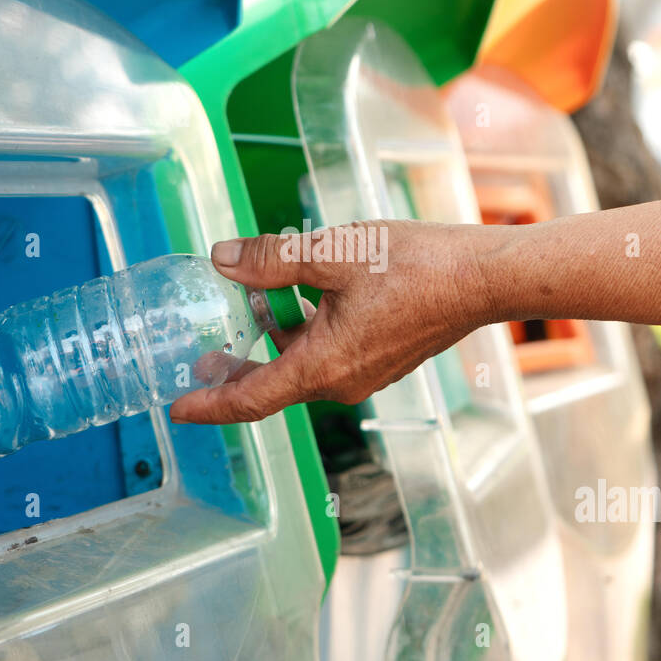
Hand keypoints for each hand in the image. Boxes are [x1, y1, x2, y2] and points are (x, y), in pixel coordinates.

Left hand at [167, 220, 509, 423]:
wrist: (483, 278)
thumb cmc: (416, 267)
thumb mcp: (333, 252)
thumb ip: (271, 259)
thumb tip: (223, 259)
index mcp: (323, 365)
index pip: (250, 399)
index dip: (208, 405)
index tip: (176, 409)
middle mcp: (342, 381)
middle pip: (272, 384)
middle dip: (234, 369)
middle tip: (199, 355)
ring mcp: (365, 372)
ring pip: (301, 364)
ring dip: (272, 339)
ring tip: (249, 303)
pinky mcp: (382, 357)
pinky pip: (328, 354)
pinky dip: (303, 332)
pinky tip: (300, 294)